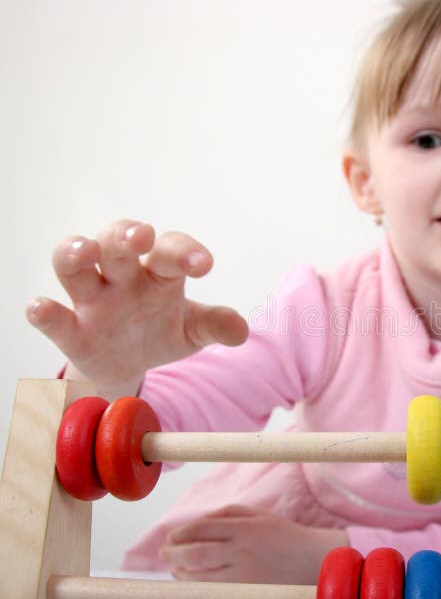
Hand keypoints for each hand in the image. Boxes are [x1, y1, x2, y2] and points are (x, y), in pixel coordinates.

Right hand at [27, 220, 248, 398]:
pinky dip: (44, 312)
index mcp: (159, 273)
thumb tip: (241, 331)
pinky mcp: (71, 331)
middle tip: (143, 235)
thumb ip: (215, 325)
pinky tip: (41, 306)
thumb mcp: (195, 331)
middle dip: (127, 234)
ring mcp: (93, 301)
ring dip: (75, 252)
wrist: (130, 364)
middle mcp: (123, 278)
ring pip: (74, 265)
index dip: (185, 252)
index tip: (204, 266)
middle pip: (117, 243)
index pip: (170, 250)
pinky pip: (53, 318)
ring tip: (85, 249)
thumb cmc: (163, 331)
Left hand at [159, 505, 348, 583]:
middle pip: (196, 552)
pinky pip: (214, 589)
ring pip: (201, 575)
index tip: (172, 536)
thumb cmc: (284, 535)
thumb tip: (202, 520)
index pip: (201, 528)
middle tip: (164, 553)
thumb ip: (230, 513)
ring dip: (182, 573)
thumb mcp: (259, 515)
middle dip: (173, 553)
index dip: (181, 533)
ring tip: (175, 570)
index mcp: (243, 527)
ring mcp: (243, 572)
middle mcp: (241, 549)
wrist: (311, 559)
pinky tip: (192, 582)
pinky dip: (198, 586)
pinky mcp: (247, 590)